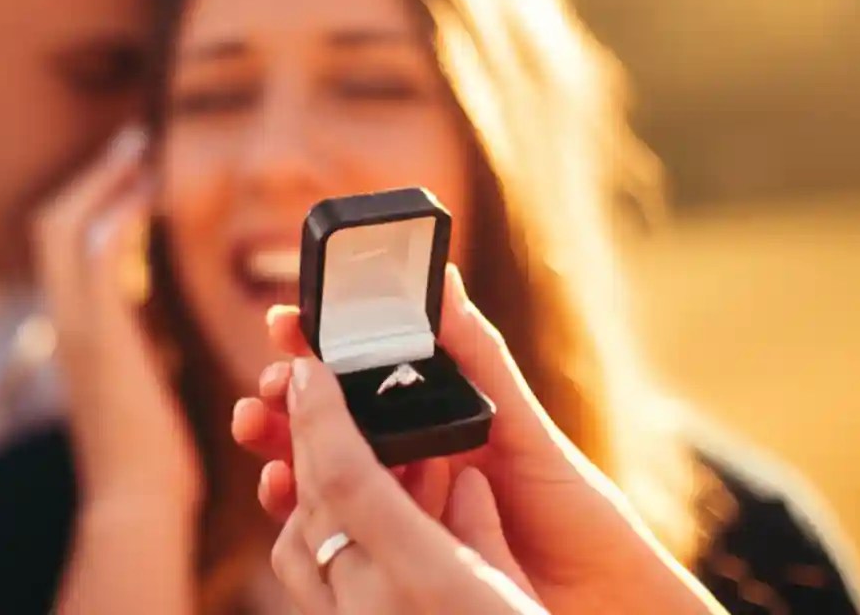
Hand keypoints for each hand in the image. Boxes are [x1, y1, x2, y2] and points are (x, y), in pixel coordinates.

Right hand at [35, 128, 198, 512]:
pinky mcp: (97, 335)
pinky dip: (115, 212)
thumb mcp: (139, 393)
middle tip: (132, 144)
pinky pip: (94, 252)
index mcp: (76, 336)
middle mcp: (65, 324)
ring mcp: (74, 328)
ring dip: (101, 182)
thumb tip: (151, 338)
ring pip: (62, 228)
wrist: (136, 505)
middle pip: (50, 225)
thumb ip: (135, 354)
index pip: (64, 252)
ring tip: (138, 151)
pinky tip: (146, 191)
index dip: (90, 205)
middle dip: (90, 178)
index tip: (129, 175)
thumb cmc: (149, 464)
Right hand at [234, 265, 723, 613]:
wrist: (600, 600)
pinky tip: (282, 490)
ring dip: (277, 443)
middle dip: (281, 394)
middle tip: (264, 388)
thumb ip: (479, 358)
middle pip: (321, 416)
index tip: (285, 324)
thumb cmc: (574, 512)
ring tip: (259, 431)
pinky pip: (328, 526)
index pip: (358, 368)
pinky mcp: (387, 553)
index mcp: (432, 415)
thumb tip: (443, 277)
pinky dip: (295, 506)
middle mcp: (403, 456)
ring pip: (313, 467)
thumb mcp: (523, 427)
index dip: (315, 344)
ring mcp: (392, 506)